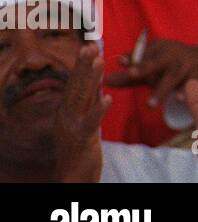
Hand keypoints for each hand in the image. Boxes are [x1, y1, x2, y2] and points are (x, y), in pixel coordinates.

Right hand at [53, 44, 110, 182]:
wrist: (72, 177)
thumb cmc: (80, 148)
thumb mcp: (86, 119)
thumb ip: (90, 101)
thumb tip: (97, 80)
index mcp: (67, 110)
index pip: (75, 83)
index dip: (82, 64)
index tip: (89, 45)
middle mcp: (66, 116)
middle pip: (76, 86)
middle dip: (83, 65)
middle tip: (91, 45)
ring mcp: (71, 127)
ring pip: (81, 99)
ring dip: (90, 79)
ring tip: (99, 61)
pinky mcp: (81, 140)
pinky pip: (90, 123)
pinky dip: (98, 109)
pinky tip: (107, 97)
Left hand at [106, 38, 197, 109]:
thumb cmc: (172, 65)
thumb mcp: (154, 64)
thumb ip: (131, 74)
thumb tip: (106, 80)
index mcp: (158, 49)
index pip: (140, 56)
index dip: (130, 61)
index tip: (118, 62)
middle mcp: (172, 54)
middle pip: (156, 62)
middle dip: (144, 67)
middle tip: (131, 74)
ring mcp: (186, 65)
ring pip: (172, 77)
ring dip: (161, 90)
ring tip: (150, 105)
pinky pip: (191, 85)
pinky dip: (186, 92)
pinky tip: (180, 100)